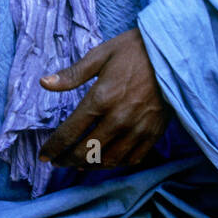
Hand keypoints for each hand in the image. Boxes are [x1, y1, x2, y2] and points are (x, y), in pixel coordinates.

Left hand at [38, 27, 169, 170]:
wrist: (173, 53)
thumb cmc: (134, 51)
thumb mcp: (100, 55)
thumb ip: (72, 74)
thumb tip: (44, 83)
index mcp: (101, 99)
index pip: (69, 133)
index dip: (53, 148)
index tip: (43, 156)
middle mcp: (118, 119)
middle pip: (85, 152)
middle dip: (67, 160)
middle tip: (58, 162)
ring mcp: (137, 129)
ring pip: (108, 160)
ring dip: (89, 166)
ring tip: (78, 164)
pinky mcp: (153, 133)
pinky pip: (132, 159)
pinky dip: (116, 163)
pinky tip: (106, 160)